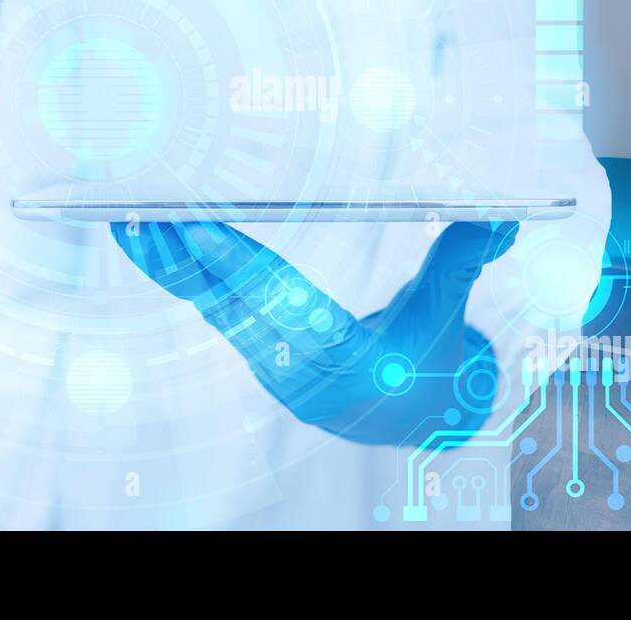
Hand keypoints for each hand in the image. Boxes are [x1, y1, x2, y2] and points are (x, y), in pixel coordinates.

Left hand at [111, 220, 516, 445]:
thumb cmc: (425, 359)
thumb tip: (500, 217)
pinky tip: (154, 245)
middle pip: (230, 309)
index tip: (195, 228)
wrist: (404, 415)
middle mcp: (295, 369)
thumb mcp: (445, 314)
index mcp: (343, 362)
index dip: (238, 266)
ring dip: (170, 267)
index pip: (281, 307)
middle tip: (138, 216)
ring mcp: (268, 365)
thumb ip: (461, 261)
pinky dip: (182, 277)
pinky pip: (212, 311)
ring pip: (211, 310)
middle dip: (182, 261)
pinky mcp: (255, 354)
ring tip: (131, 223)